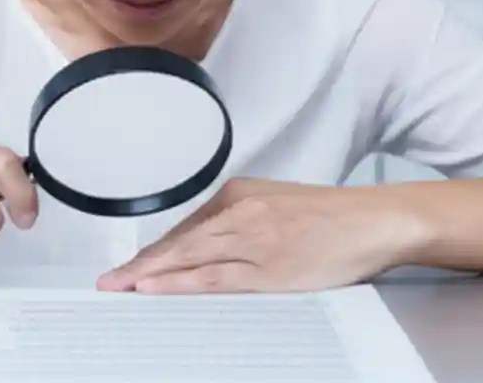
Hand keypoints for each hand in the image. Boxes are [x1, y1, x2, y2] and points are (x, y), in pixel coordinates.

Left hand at [96, 178, 429, 294]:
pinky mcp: (268, 266)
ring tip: (119, 289)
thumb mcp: (275, 207)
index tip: (130, 267)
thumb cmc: (331, 218)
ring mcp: (252, 239)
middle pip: (178, 243)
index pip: (185, 229)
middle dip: (139, 264)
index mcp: (238, 193)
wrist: (375, 220)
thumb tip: (203, 249)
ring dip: (148, 274)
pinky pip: (213, 277)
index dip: (153, 253)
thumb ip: (239, 224)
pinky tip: (155, 288)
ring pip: (188, 258)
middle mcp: (238, 211)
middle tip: (107, 282)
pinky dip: (179, 283)